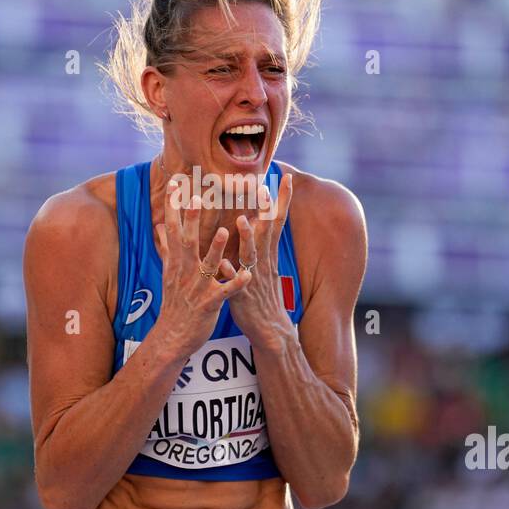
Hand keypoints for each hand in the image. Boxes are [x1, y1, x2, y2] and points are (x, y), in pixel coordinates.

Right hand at [151, 181, 251, 360]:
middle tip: (198, 196)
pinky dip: (235, 284)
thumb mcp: (168, 272)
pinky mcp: (209, 304)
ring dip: (217, 248)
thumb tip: (158, 226)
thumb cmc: (175, 302)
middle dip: (193, 220)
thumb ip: (166, 247)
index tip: (175, 183)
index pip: (172, 228)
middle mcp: (184, 271)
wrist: (172, 336)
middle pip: (188, 241)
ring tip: (228, 231)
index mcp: (177, 261)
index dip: (173, 206)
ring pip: (207, 265)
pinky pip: (224, 293)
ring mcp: (196, 287)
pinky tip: (248, 276)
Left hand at [220, 172, 296, 351]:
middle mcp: (263, 262)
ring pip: (251, 254)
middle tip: (265, 187)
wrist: (271, 331)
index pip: (276, 222)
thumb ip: (258, 244)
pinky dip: (229, 272)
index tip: (287, 177)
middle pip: (267, 231)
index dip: (281, 200)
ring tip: (241, 221)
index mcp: (266, 254)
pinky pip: (235, 283)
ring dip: (248, 238)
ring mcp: (254, 278)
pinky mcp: (243, 296)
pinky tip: (221, 263)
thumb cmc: (261, 296)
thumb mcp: (262, 266)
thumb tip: (256, 220)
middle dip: (267, 210)